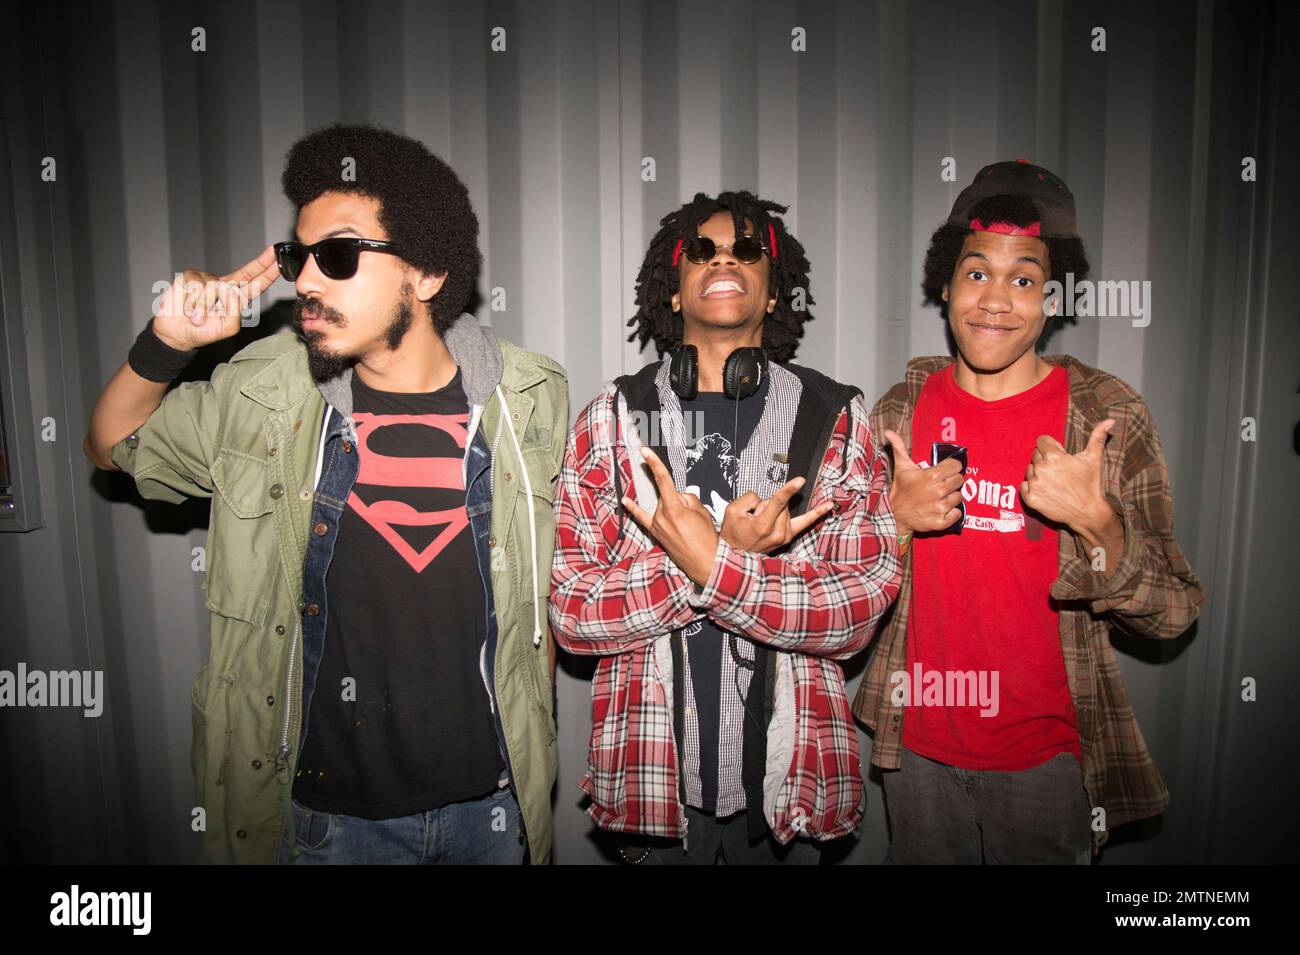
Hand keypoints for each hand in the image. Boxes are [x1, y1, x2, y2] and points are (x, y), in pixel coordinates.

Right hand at [152, 245, 280, 350]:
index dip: (268, 274)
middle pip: (246, 271)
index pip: (255, 285)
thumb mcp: (227, 327)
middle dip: (261, 262)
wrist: (176, 333)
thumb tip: (229, 288)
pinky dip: (192, 301)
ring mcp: (208, 279)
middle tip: (273, 251)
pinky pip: (196, 284)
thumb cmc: (203, 332)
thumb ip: (235, 310)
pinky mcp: (191, 276)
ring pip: (214, 287)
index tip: (279, 262)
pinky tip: (188, 309)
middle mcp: (225, 286)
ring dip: (204, 306)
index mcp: (237, 299)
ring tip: (198, 317)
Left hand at [621, 447, 720, 586]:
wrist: (706, 563)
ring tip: (688, 527)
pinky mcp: (656, 533)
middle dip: (680, 500)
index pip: (663, 480)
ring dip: (674, 509)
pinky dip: (634, 508)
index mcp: (674, 508)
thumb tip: (679, 497)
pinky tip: (625, 501)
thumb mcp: (701, 512)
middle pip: (668, 495)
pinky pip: (643, 518)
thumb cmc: (707, 538)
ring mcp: (657, 525)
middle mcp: (661, 516)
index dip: (654, 463)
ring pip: (663, 506)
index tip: (645, 451)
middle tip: (693, 517)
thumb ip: (688, 499)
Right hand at [720, 477, 833, 554]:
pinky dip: (817, 513)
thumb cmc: (733, 532)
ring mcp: (785, 536)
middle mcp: (778, 533)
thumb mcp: (733, 510)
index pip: (778, 502)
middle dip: (767, 504)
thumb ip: (750, 498)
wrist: (734, 554)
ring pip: (786, 509)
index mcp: (763, 526)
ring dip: (773, 510)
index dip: (788, 490)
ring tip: (758, 523)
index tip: (800, 480)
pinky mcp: (789, 537)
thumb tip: (765, 500)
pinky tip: (828, 506)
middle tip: (753, 517)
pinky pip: (805, 522)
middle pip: (780, 504)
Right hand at [881, 429, 962, 534]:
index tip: (943, 472)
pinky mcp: (941, 521)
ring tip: (938, 498)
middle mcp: (938, 491)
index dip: (950, 468)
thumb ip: (899, 447)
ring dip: (951, 498)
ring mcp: (940, 507)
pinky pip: (957, 514)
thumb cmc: (900, 489)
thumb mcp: (901, 467)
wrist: (894, 514)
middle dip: (951, 483)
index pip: (956, 466)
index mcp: (932, 475)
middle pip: (959, 481)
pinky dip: (952, 513)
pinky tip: (940, 510)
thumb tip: (888, 431)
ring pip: (959, 497)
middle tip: (939, 486)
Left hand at [1020, 420, 1114, 532]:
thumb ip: (1097, 436)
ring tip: (1054, 481)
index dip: (1052, 447)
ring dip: (1038, 473)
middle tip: (1060, 471)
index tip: (1061, 455)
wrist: (1088, 512)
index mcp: (1053, 456)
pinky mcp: (1031, 499)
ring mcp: (1035, 485)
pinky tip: (1046, 490)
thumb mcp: (1094, 458)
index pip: (1041, 441)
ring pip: (1029, 470)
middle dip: (1045, 459)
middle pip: (1035, 455)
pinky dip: (1031, 487)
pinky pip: (1023, 486)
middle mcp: (1041, 469)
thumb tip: (1109, 420)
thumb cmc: (1091, 483)